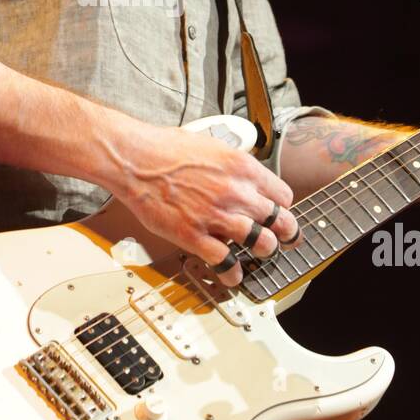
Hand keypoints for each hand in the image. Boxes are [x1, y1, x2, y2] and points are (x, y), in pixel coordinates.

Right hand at [111, 124, 298, 286]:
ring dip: (263, 252)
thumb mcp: (212, 145)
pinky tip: (232, 274)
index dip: (282, 207)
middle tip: (284, 240)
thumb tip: (244, 175)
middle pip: (280, 222)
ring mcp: (215, 215)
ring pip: (262, 244)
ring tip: (259, 254)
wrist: (135, 159)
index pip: (283, 195)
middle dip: (285, 234)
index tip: (278, 213)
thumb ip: (233, 164)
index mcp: (241, 167)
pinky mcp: (193, 235)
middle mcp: (234, 192)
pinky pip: (225, 262)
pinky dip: (232, 273)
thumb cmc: (165, 149)